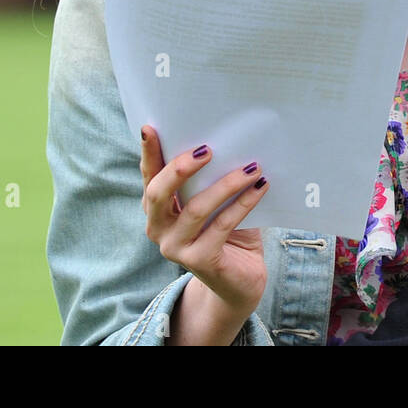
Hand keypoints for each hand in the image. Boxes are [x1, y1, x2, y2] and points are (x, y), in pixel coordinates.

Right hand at [139, 125, 269, 316]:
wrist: (239, 280)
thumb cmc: (226, 231)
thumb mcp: (214, 202)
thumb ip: (209, 178)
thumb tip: (229, 139)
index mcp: (157, 210)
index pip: (149, 177)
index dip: (148, 153)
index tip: (150, 128)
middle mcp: (158, 229)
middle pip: (157, 194)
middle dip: (180, 167)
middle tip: (207, 149)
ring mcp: (175, 248)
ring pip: (196, 209)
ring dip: (227, 183)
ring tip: (252, 167)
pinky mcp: (199, 260)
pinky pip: (222, 225)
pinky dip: (243, 203)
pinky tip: (260, 187)